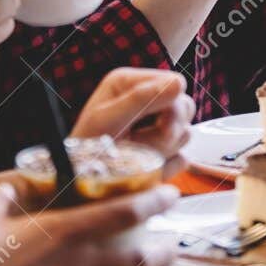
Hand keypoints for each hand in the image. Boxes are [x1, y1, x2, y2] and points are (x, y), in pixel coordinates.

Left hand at [72, 68, 194, 176]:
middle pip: (186, 106)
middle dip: (169, 129)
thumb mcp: (106, 120)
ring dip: (162, 149)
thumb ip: (141, 99)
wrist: (79, 182)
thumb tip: (177, 84)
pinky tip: (144, 167)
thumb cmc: (84, 147)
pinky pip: (183, 158)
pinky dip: (166, 166)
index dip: (172, 105)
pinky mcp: (164, 151)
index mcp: (130, 82)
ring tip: (134, 155)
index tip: (161, 124)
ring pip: (186, 133)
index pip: (175, 82)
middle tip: (143, 142)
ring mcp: (157, 126)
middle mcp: (146, 100)